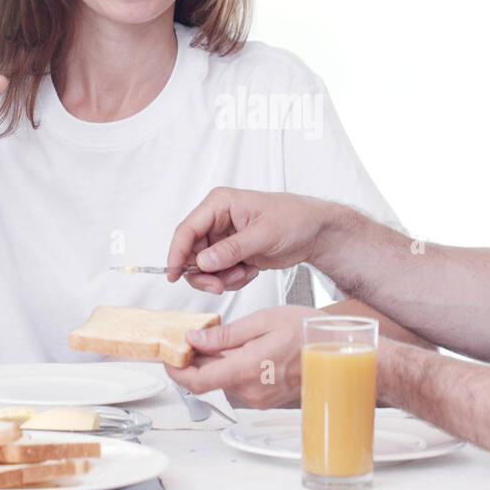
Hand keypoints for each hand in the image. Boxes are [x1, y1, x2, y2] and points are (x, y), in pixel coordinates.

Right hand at [166, 188, 335, 293]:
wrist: (315, 232)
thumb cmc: (295, 219)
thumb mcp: (264, 234)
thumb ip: (232, 249)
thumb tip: (203, 261)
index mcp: (220, 204)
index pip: (187, 229)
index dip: (177, 253)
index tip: (174, 274)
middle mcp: (217, 220)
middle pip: (191, 252)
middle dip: (204, 273)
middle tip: (219, 286)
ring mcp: (223, 239)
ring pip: (204, 267)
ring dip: (221, 278)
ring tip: (245, 274)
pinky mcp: (232, 254)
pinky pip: (219, 274)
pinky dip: (232, 279)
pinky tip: (251, 272)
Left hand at [167, 305, 321, 407]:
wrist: (335, 350)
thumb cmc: (306, 332)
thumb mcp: (262, 321)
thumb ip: (225, 335)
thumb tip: (194, 339)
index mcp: (246, 369)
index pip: (196, 380)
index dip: (175, 370)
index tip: (168, 355)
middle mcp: (250, 390)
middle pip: (207, 380)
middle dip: (195, 360)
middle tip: (196, 337)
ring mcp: (258, 398)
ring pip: (222, 381)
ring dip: (215, 362)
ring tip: (226, 339)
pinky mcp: (264, 400)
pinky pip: (238, 384)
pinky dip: (231, 368)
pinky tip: (242, 350)